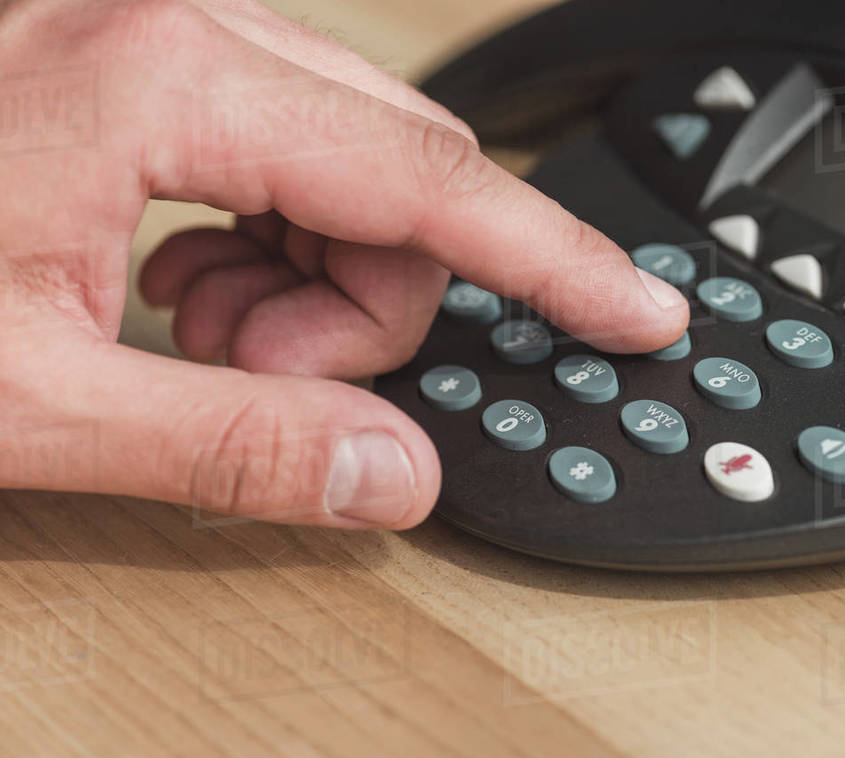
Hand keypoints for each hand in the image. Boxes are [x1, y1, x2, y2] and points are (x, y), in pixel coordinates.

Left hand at [0, 0, 688, 527]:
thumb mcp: (26, 398)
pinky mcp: (143, 53)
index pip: (432, 186)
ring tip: (201, 326)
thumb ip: (234, 446)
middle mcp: (175, 23)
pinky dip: (269, 233)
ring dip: (318, 268)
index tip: (637, 307)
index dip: (555, 262)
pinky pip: (286, 143)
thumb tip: (392, 478)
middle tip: (285, 373)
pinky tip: (181, 276)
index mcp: (160, 79)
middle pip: (402, 168)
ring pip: (352, 155)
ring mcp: (158, 27)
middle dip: (380, 294)